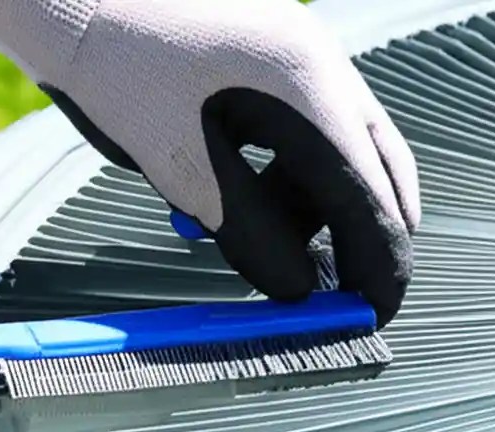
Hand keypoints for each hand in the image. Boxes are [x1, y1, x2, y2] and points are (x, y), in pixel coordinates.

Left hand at [0, 0, 419, 325]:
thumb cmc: (117, 74)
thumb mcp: (181, 166)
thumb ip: (248, 232)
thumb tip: (300, 291)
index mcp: (304, 85)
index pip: (366, 191)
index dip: (377, 260)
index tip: (375, 314)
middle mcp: (320, 62)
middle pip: (377, 165)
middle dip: (368, 236)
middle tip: (351, 297)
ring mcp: (302, 54)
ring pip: (345, 149)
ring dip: (322, 207)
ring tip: (272, 251)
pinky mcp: (276, 59)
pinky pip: (309, 129)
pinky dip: (293, 177)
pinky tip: (250, 205)